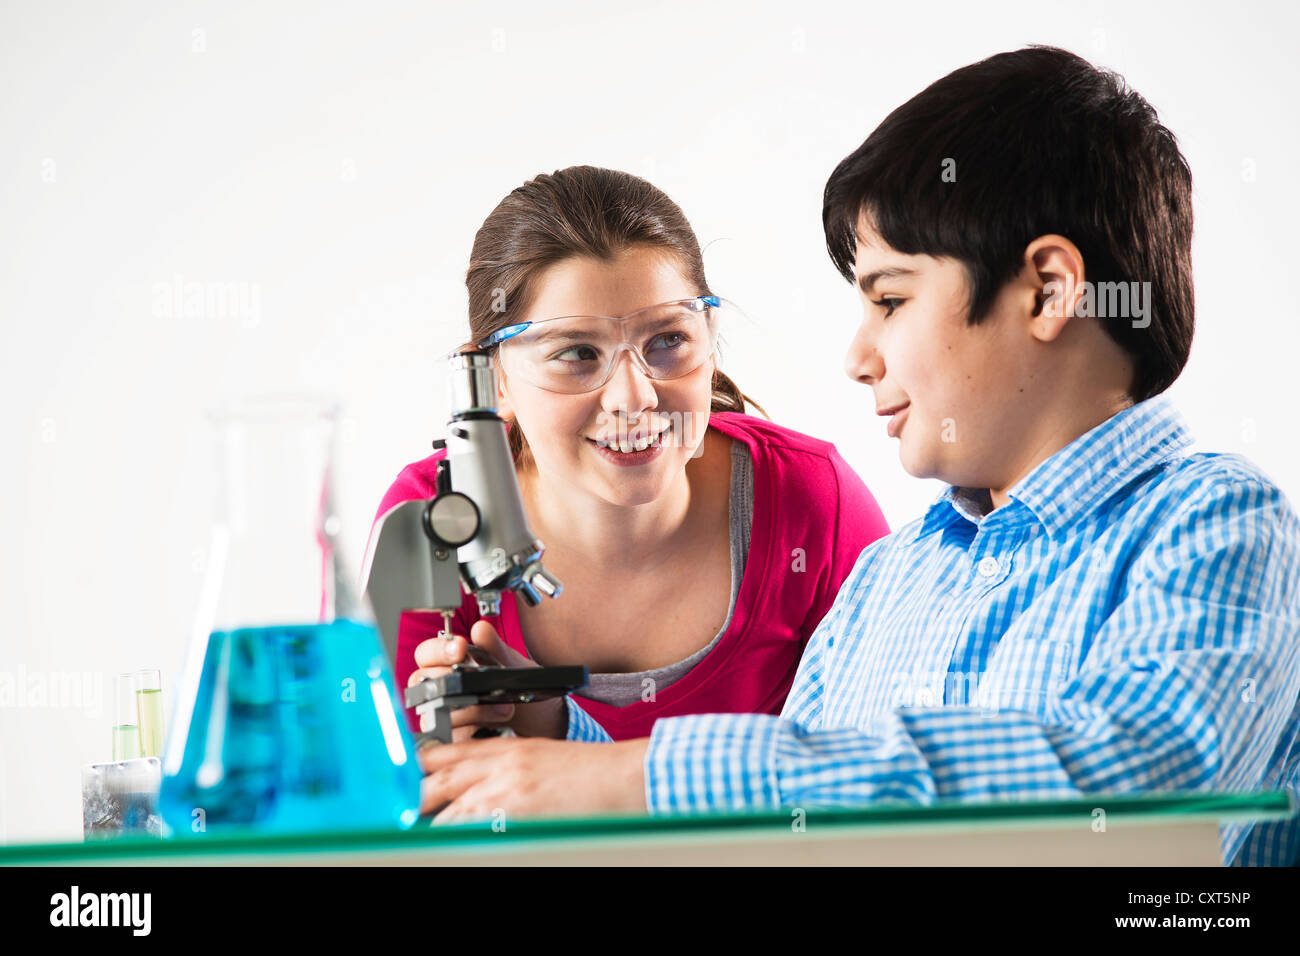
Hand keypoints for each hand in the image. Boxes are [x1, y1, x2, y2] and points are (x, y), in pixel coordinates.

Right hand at [408, 620, 566, 740]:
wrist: (538, 714)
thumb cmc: (515, 685)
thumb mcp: (509, 663)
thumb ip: (494, 646)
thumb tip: (481, 629)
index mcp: (446, 663)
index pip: (425, 654)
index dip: (439, 650)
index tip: (460, 647)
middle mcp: (439, 688)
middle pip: (425, 682)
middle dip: (455, 679)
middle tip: (479, 677)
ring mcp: (443, 713)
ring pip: (438, 710)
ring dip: (472, 708)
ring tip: (502, 706)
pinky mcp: (455, 736)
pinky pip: (452, 734)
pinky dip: (473, 728)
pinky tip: (492, 722)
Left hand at [418, 735, 650, 821]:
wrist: (626, 777)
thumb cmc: (591, 773)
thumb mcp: (541, 760)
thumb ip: (506, 770)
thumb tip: (478, 793)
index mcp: (506, 749)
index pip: (446, 752)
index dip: (417, 767)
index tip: (400, 781)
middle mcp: (500, 765)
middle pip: (438, 781)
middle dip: (413, 800)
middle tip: (395, 816)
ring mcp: (507, 790)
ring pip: (450, 811)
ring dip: (435, 826)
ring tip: (418, 838)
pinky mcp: (518, 815)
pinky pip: (475, 830)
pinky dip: (461, 838)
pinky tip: (452, 845)